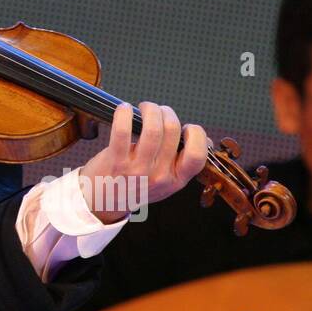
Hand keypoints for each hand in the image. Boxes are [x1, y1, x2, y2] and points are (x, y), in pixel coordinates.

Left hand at [78, 101, 207, 222]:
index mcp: (176, 180)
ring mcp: (138, 169)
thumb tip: (206, 140)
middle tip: (157, 111)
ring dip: (149, 109)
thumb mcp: (166, 182)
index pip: (197, 156)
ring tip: (143, 108)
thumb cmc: (135, 186)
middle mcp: (160, 176)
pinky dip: (124, 114)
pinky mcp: (117, 161)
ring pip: (153, 129)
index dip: (196, 134)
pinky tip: (124, 109)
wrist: (105, 202)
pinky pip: (123, 130)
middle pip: (172, 131)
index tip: (186, 127)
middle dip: (166, 112)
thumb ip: (182, 163)